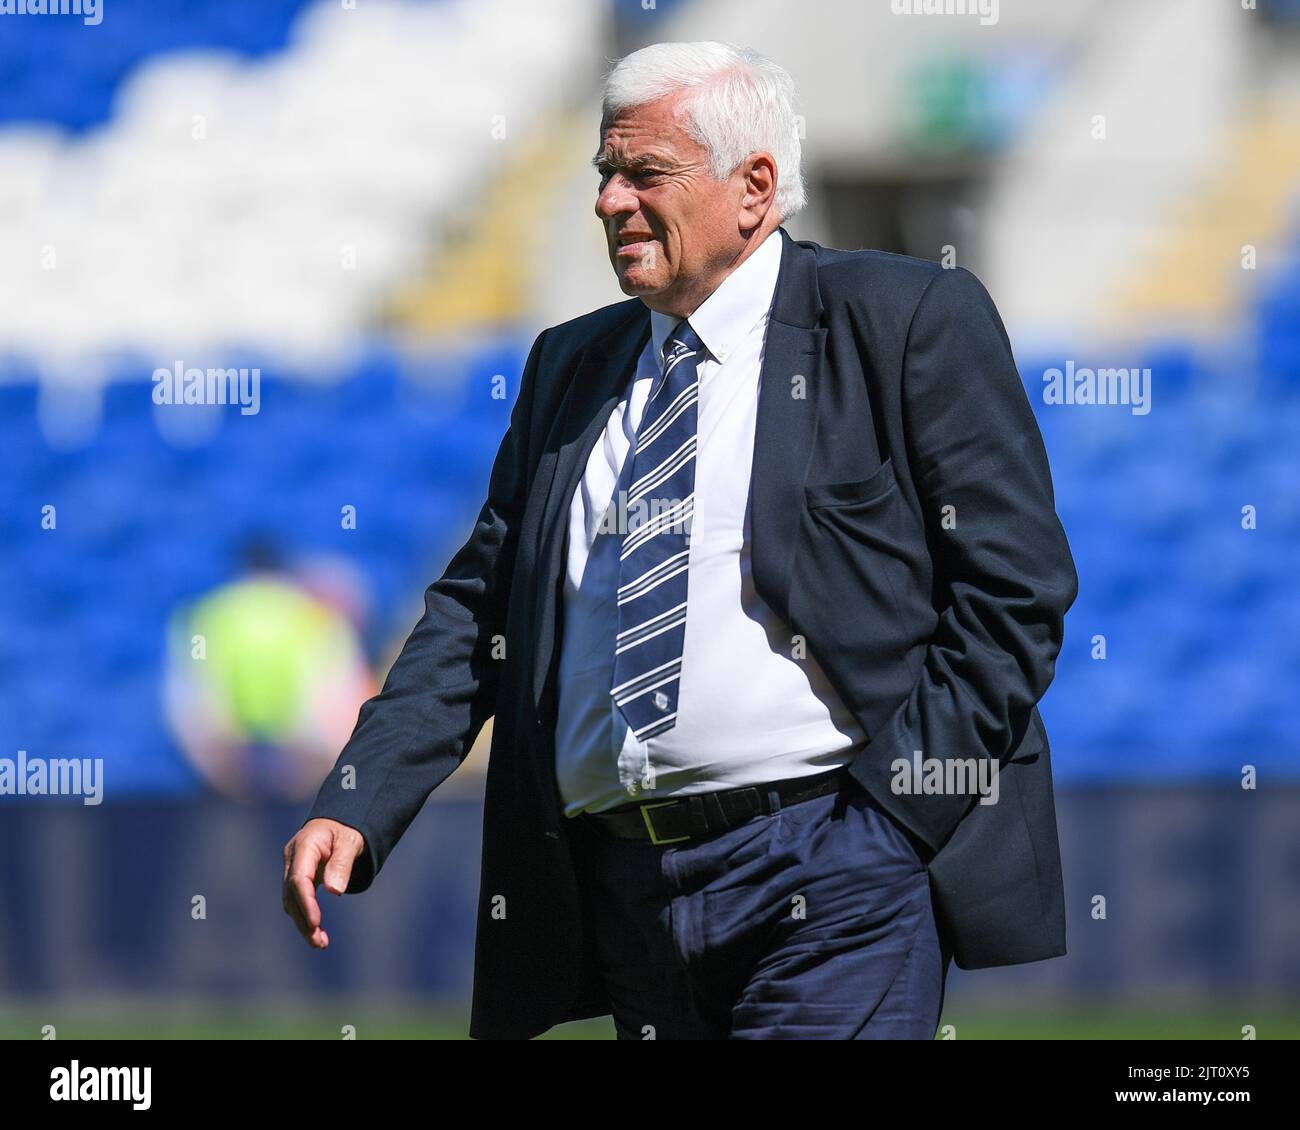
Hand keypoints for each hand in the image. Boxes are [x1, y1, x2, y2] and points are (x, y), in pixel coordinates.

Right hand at [282, 819, 365, 949]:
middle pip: (292, 893)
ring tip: (320, 943)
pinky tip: (316, 932)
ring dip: (303, 922)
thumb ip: (342, 863)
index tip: (316, 922)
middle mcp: (293, 858)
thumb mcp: (351, 840)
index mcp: (304, 845)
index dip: (306, 902)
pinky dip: (304, 916)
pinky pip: (296, 899)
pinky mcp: (297, 877)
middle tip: (319, 942)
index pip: (299, 878)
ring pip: (291, 900)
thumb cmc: (347, 828)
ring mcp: (292, 868)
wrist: (338, 820)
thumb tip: (335, 891)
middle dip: (303, 919)